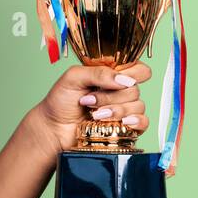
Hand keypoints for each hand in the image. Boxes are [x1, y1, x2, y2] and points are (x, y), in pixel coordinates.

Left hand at [29, 61, 153, 156]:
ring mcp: (124, 110)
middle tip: (89, 101)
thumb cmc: (60, 101)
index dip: (131, 73)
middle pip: (135, 89)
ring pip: (138, 106)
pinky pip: (143, 123)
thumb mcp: (73, 78)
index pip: (139, 69)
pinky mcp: (125, 127)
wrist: (54, 128)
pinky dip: (135, 122)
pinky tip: (122, 122)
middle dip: (111, 96)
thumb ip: (98, 72)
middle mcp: (120, 91)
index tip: (113, 80)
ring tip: (95, 115)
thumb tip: (124, 80)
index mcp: (112, 75)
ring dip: (116, 110)